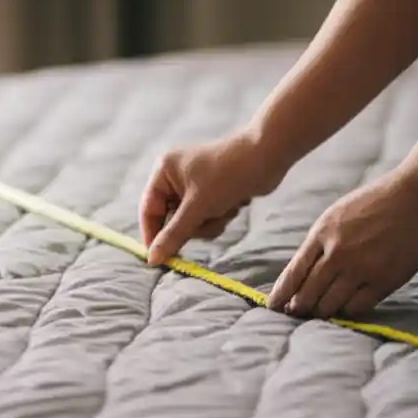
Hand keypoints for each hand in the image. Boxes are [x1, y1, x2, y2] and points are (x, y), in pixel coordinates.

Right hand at [140, 133, 288, 264]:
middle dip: (192, 225)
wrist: (268, 157)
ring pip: (191, 223)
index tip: (159, 259)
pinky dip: (219, 218)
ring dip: (209, 223)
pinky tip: (233, 204)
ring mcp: (195, 186)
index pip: (149, 210)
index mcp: (164, 170)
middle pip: (171, 219)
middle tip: (205, 222)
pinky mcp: (212, 193)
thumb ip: (174, 234)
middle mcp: (176, 177)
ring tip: (224, 208)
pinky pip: (206, 219)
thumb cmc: (228, 175)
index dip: (153, 234)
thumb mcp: (198, 207)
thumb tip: (153, 260)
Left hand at [268, 171, 417, 317]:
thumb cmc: (375, 204)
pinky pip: (357, 307)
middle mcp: (338, 253)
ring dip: (321, 312)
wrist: (417, 197)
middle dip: (298, 308)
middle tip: (296, 314)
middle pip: (307, 294)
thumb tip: (300, 275)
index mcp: (323, 234)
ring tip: (319, 313)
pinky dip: (347, 311)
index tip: (273, 307)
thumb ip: (319, 244)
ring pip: (329, 305)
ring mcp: (361, 268)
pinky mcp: (384, 280)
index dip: (281, 294)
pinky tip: (346, 308)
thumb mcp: (337, 216)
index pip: (293, 274)